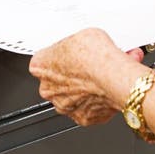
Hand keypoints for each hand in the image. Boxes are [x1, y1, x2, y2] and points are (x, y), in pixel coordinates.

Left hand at [29, 28, 143, 126]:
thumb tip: (83, 46)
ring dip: (84, 89)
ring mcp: (65, 106)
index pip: (44, 60)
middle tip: (88, 66)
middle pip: (56, 81)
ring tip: (101, 77)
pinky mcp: (83, 118)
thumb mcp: (81, 35)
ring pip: (72, 96)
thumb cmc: (96, 57)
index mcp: (40, 66)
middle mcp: (49, 90)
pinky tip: (107, 89)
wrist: (115, 77)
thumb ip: (74, 45)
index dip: (61, 56)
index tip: (71, 54)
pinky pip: (89, 109)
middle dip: (71, 74)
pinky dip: (98, 101)